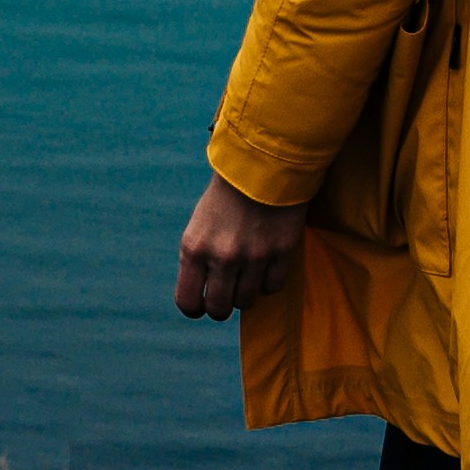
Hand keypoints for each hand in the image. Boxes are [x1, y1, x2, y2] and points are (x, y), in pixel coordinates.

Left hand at [176, 176, 309, 317]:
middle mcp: (222, 256)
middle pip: (219, 309)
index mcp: (194, 247)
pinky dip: (269, 280)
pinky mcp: (282, 251)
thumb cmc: (227, 194)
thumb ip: (199, 259)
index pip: (187, 302)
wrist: (262, 160)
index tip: (203, 302)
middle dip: (222, 306)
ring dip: (246, 291)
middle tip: (228, 292)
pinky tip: (266, 263)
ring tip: (248, 271)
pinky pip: (273, 286)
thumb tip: (203, 294)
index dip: (195, 308)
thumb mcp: (199, 224)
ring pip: (246, 301)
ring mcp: (254, 256)